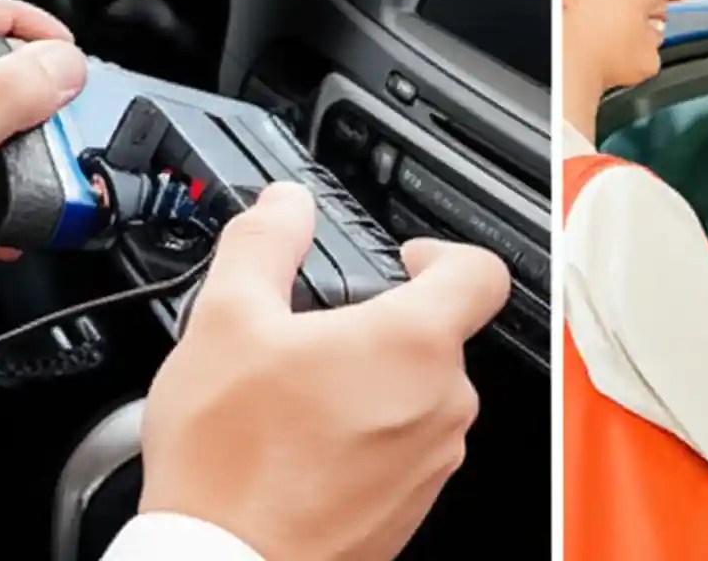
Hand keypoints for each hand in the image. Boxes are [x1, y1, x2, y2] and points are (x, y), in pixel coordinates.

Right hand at [138, 182, 510, 560]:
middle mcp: (443, 402)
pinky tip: (309, 446)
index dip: (444, 251)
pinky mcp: (415, 502)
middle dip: (383, 326)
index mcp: (413, 344)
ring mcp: (435, 458)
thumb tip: (285, 205)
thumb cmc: (231, 462)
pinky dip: (372, 434)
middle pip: (438, 336)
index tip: (407, 259)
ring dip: (374, 383)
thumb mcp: (226, 322)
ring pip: (422, 394)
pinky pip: (409, 445)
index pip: (481, 271)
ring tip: (300, 399)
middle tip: (316, 339)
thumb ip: (265, 243)